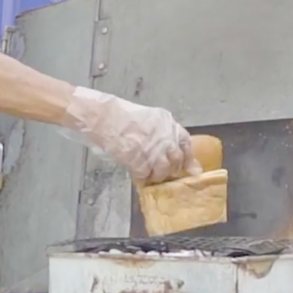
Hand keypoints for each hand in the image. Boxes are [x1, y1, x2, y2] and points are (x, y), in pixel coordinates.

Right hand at [63, 87, 201, 183]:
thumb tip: (175, 153)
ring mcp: (152, 149)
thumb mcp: (150, 119)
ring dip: (156, 175)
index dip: (187, 156)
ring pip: (163, 170)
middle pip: (176, 159)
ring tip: (148, 173)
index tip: (189, 167)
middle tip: (163, 172)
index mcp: (168, 123)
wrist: (103, 116)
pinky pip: (144, 175)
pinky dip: (141, 177)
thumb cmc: (123, 115)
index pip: (186, 143)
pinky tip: (137, 174)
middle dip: (171, 168)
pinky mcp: (138, 160)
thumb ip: (164, 134)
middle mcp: (164, 137)